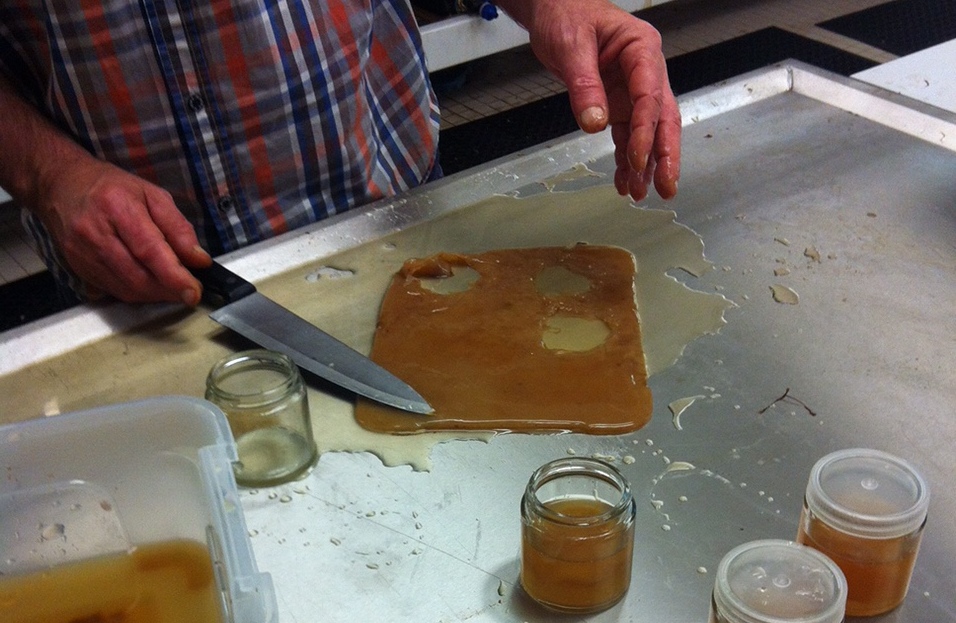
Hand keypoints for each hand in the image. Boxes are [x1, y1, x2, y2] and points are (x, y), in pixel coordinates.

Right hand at [32, 156, 211, 304]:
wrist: (62, 185)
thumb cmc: (112, 187)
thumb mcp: (153, 195)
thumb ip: (178, 228)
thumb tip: (198, 259)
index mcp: (117, 207)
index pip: (149, 250)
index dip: (174, 276)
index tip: (193, 291)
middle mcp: (95, 233)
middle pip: (137, 276)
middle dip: (169, 289)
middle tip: (188, 289)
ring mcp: (82, 253)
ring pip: (125, 289)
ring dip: (155, 294)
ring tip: (172, 286)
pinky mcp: (76, 267)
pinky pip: (112, 290)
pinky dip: (136, 293)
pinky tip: (149, 283)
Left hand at [499, 0, 680, 200]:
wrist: (554, 10)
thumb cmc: (567, 15)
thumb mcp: (571, 46)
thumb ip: (584, 84)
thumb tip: (594, 123)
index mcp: (642, 49)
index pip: (650, 96)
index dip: (646, 131)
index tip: (639, 160)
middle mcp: (645, 72)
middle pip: (662, 118)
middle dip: (665, 155)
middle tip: (666, 187)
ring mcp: (633, 90)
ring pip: (647, 132)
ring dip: (644, 164)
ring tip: (638, 194)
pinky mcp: (618, 103)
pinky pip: (625, 135)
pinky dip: (625, 159)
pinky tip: (624, 182)